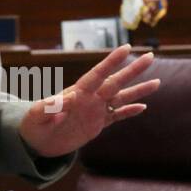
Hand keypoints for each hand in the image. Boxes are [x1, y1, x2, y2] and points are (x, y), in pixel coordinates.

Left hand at [18, 44, 159, 157]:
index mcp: (77, 93)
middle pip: (115, 82)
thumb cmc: (33, 126)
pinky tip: (143, 107)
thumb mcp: (36, 116)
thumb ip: (50, 106)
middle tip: (150, 56)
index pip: (97, 74)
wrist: (35, 143)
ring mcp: (95, 111)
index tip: (126, 48)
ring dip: (138, 90)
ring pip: (121, 98)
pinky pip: (117, 116)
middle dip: (132, 70)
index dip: (111, 62)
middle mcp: (89, 99)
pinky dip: (129, 112)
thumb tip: (69, 97)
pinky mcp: (96, 125)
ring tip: (157, 82)